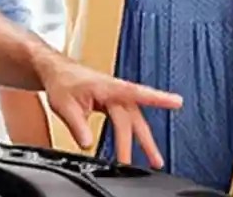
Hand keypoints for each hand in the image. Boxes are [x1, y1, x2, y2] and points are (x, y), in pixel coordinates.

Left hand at [35, 53, 181, 167]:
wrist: (56, 71)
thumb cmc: (62, 82)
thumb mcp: (64, 105)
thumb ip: (77, 125)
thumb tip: (88, 144)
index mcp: (107, 87)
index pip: (135, 93)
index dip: (157, 98)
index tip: (176, 101)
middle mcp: (116, 91)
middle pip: (134, 118)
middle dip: (143, 141)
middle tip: (153, 161)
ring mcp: (116, 97)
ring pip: (135, 120)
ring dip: (144, 140)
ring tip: (155, 160)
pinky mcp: (114, 102)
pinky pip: (129, 118)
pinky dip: (135, 131)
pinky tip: (139, 143)